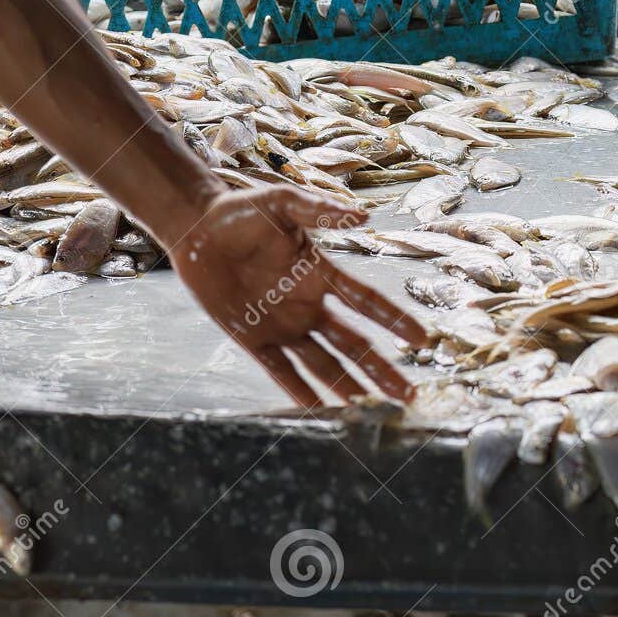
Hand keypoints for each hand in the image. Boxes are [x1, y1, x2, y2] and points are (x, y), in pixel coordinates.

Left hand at [166, 184, 427, 407]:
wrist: (196, 229)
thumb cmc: (240, 211)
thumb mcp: (281, 203)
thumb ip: (319, 209)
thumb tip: (363, 217)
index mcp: (320, 274)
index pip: (365, 301)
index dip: (393, 320)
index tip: (421, 340)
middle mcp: (308, 306)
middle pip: (353, 345)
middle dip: (381, 370)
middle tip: (407, 395)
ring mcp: (283, 326)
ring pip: (324, 364)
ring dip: (347, 388)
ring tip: (368, 413)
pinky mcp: (254, 339)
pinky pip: (282, 372)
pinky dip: (300, 393)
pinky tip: (320, 413)